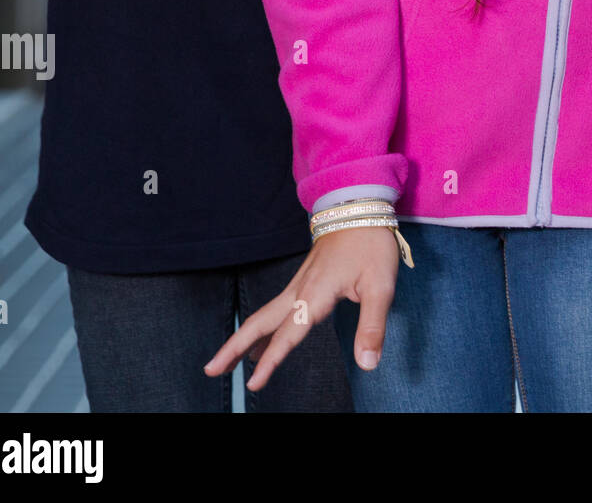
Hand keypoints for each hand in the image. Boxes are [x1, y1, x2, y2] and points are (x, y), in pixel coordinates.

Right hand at [205, 226, 400, 388]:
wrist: (360, 206)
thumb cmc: (371, 245)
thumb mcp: (381, 287)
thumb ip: (372, 327)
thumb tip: (368, 365)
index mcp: (315, 295)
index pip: (288, 335)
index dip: (271, 361)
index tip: (253, 385)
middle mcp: (300, 290)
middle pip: (259, 322)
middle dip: (233, 347)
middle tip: (210, 370)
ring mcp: (299, 283)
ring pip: (264, 315)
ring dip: (244, 339)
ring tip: (226, 364)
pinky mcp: (304, 279)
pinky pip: (277, 308)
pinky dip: (264, 328)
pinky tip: (262, 342)